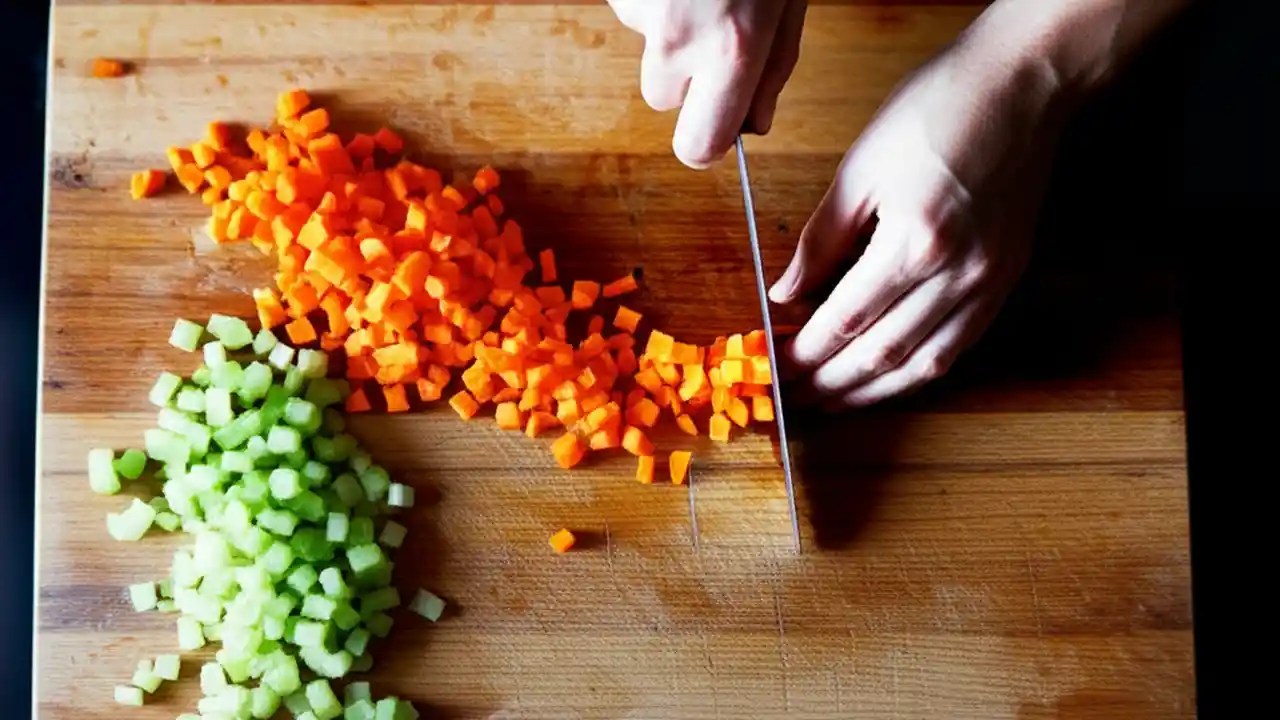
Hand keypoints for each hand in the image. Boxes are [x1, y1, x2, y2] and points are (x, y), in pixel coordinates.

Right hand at [607, 0, 807, 167]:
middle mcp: (677, 39)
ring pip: (649, 49)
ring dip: (670, 29)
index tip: (713, 134)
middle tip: (712, 28)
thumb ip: (773, 67)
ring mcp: (638, 12)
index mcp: (732, 48)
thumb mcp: (788, 1)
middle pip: (662, 98)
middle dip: (682, 77)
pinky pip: (635, 12)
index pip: (698, 145)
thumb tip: (754, 123)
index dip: (704, 147)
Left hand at [771, 33, 1067, 407]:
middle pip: (882, 353)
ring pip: (924, 364)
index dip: (805, 353)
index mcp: (916, 241)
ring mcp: (989, 282)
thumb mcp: (861, 167)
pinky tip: (887, 380)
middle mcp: (958, 274)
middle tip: (792, 400)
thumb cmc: (937, 109)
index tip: (775, 368)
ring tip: (830, 403)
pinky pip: (959, 347)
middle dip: (830, 384)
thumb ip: (820, 239)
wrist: (1023, 85)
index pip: (845, 320)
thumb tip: (787, 291)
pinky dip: (918, 371)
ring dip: (872, 393)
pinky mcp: (1006, 279)